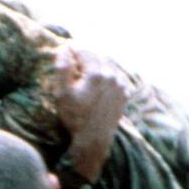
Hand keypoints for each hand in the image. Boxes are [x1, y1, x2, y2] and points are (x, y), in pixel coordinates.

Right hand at [51, 47, 128, 181]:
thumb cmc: (75, 117)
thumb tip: (63, 50)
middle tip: (75, 58)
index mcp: (96, 73)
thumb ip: (63, 69)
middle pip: (97, 57)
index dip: (74, 49)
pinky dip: (109, 74)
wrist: (93, 139)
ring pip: (109, 65)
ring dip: (98, 64)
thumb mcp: (63, 94)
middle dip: (86, 56)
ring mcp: (120, 84)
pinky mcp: (125, 93)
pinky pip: (117, 76)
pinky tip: (101, 80)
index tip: (66, 49)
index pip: (84, 52)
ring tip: (87, 69)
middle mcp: (111, 76)